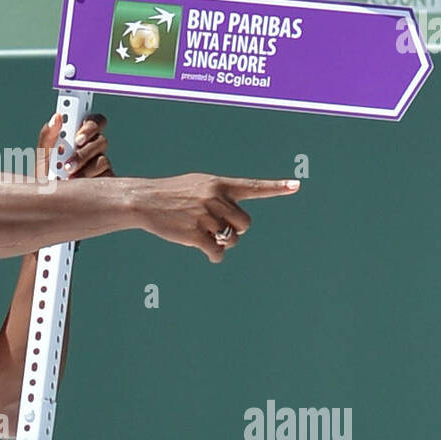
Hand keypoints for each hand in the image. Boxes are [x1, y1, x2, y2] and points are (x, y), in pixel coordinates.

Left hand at [37, 112, 111, 179]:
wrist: (47, 202)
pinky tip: (76, 183)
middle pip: (101, 139)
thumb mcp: (42, 157)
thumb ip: (48, 136)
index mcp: (77, 137)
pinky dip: (89, 178)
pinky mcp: (104, 180)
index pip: (92, 122)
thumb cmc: (44, 178)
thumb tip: (56, 116)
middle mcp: (91, 149)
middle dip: (85, 149)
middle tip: (72, 158)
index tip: (78, 137)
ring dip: (84, 165)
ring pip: (102, 158)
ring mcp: (99, 165)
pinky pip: (105, 175)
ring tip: (67, 173)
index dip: (89, 125)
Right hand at [140, 174, 299, 262]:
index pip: (253, 187)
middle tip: (218, 228)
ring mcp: (205, 216)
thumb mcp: (198, 185)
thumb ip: (221, 199)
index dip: (276, 187)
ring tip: (208, 236)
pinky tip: (209, 253)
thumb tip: (234, 232)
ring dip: (224, 242)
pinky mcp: (195, 234)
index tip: (296, 185)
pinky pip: (217, 251)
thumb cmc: (173, 193)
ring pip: (232, 239)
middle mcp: (215, 198)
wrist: (144, 199)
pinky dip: (216, 255)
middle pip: (245, 223)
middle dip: (235, 229)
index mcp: (219, 184)